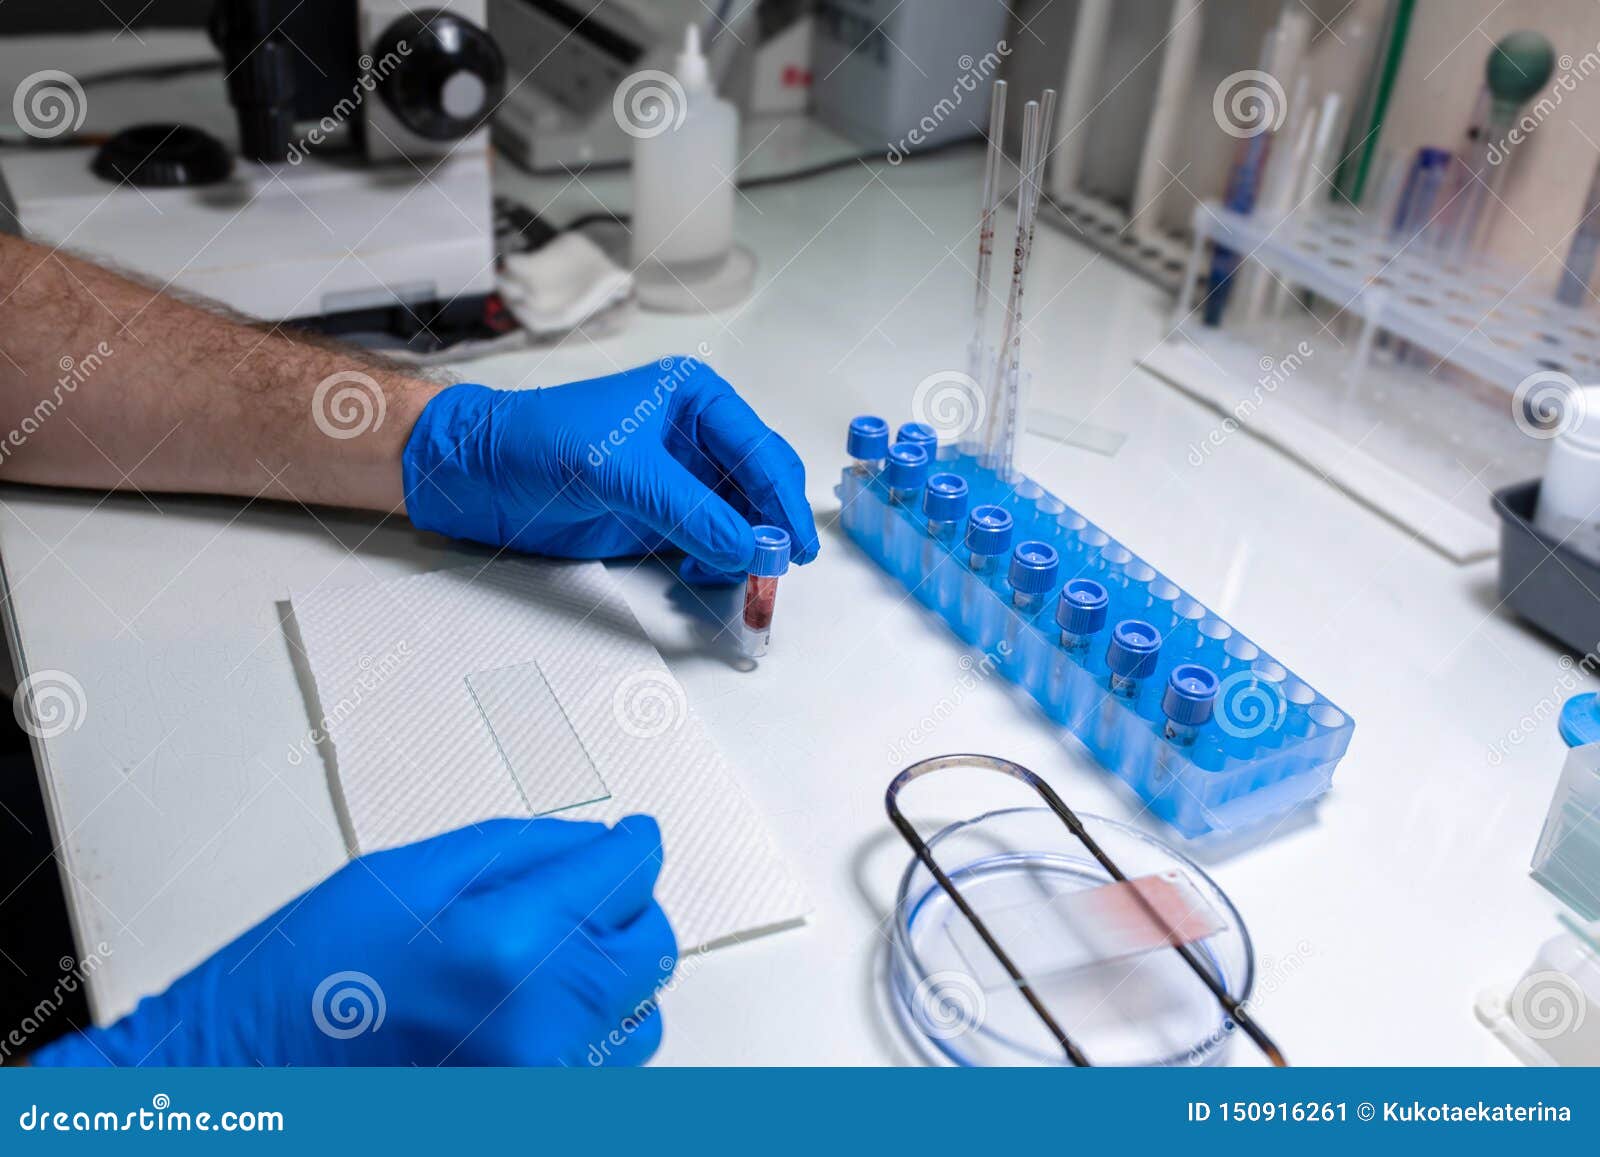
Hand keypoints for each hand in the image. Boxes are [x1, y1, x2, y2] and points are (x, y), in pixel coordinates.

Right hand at [32, 817, 674, 1066]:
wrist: (244, 1082)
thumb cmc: (306, 980)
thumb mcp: (409, 873)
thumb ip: (523, 850)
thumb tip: (598, 844)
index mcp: (508, 944)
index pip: (629, 875)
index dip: (631, 847)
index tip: (631, 841)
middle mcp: (542, 1023)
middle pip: (651, 946)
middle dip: (624, 910)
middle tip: (581, 895)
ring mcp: (544, 1084)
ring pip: (638, 1012)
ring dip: (609, 977)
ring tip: (538, 963)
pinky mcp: (539, 1114)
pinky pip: (605, 1068)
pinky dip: (585, 1033)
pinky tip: (525, 1013)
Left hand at [401, 356, 819, 580]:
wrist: (476, 474)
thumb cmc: (535, 442)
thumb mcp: (617, 471)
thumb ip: (687, 510)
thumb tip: (747, 548)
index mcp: (695, 398)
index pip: (760, 450)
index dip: (783, 500)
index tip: (793, 546)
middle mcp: (696, 436)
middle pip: (761, 486)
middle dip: (770, 528)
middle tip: (775, 571)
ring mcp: (680, 479)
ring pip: (741, 519)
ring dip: (744, 552)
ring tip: (738, 578)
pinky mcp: (661, 517)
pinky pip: (710, 543)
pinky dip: (717, 564)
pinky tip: (703, 574)